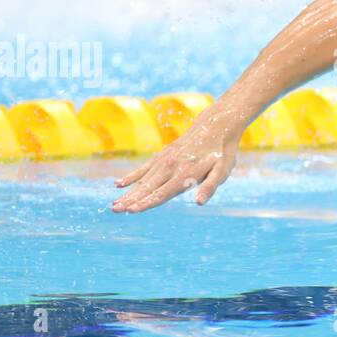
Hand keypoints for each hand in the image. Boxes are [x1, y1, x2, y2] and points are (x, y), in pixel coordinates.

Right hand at [112, 122, 238, 212]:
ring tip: (114, 204)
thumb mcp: (222, 171)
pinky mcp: (163, 155)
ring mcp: (165, 161)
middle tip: (114, 210)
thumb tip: (199, 202)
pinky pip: (144, 168)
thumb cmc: (222, 153)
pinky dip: (131, 177)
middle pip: (147, 188)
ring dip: (128, 193)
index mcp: (185, 175)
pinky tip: (118, 184)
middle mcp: (171, 168)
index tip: (131, 211)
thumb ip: (209, 187)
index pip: (162, 193)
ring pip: (143, 180)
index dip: (146, 203)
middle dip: (130, 200)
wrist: (215, 126)